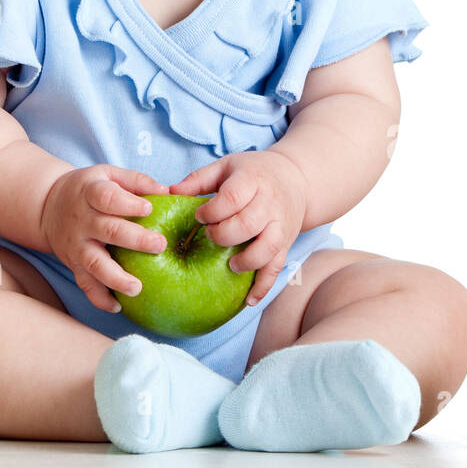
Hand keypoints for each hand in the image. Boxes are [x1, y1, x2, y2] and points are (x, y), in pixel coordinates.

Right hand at [39, 166, 170, 313]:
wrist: (48, 206)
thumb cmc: (89, 189)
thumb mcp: (108, 174)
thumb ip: (135, 181)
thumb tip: (166, 191)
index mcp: (90, 193)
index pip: (107, 197)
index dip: (127, 203)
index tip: (149, 208)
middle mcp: (82, 220)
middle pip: (107, 230)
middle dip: (134, 239)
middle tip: (160, 245)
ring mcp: (76, 245)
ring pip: (94, 263)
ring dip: (115, 278)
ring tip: (137, 288)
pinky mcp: (73, 264)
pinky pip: (84, 284)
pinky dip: (99, 298)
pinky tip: (117, 307)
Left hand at [169, 150, 307, 305]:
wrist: (296, 179)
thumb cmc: (253, 172)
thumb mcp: (226, 167)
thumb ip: (199, 179)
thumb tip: (170, 192)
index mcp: (252, 180)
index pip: (233, 197)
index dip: (212, 211)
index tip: (198, 217)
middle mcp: (270, 203)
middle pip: (248, 224)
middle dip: (224, 235)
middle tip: (210, 236)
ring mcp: (281, 225)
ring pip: (268, 247)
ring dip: (247, 261)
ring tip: (230, 265)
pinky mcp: (287, 243)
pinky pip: (278, 267)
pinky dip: (264, 286)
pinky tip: (248, 300)